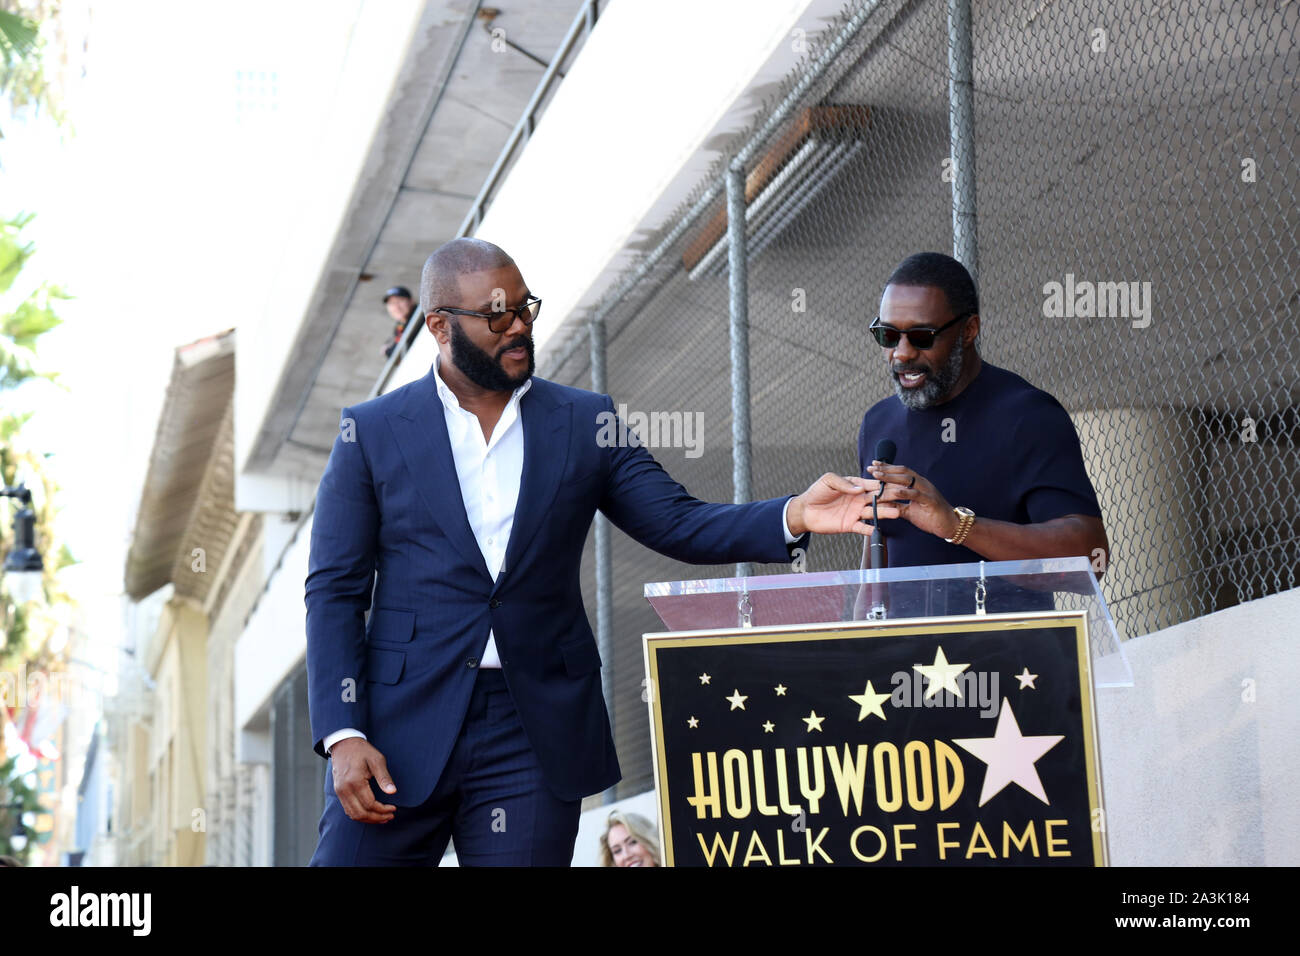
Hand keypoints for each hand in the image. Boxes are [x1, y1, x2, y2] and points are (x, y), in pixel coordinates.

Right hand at [330, 737, 396, 823]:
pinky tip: (370, 814)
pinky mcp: (338, 792)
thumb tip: (393, 792)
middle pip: (360, 813)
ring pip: (353, 814)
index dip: (383, 810)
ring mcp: (339, 792)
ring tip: (382, 818)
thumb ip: (384, 777)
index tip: (393, 809)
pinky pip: (348, 809)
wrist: (344, 744)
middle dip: (377, 818)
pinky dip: (359, 815)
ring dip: (368, 819)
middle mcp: (344, 789)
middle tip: (390, 816)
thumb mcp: (377, 760)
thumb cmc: (362, 751)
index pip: (370, 804)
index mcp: (354, 781)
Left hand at [787, 473, 904, 535]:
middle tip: (902, 497)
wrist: (805, 511)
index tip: (895, 484)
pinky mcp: (850, 525)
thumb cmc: (816, 492)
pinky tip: (878, 529)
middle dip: (890, 498)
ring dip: (885, 513)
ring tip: (897, 512)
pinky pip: (863, 528)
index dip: (883, 484)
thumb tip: (861, 488)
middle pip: (878, 498)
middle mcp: (858, 499)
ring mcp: (855, 512)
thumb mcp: (828, 481)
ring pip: (874, 512)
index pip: (872, 485)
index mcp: (855, 485)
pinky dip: (871, 529)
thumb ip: (844, 483)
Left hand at [865, 460, 957, 539]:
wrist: (949, 525)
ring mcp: (927, 491)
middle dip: (886, 470)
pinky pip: (916, 495)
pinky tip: (895, 491)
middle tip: (871, 469)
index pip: (900, 472)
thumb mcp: (909, 511)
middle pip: (902, 472)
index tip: (873, 465)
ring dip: (891, 477)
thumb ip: (896, 506)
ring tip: (878, 476)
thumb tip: (881, 504)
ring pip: (908, 480)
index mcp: (918, 484)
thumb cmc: (930, 516)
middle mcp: (922, 484)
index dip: (887, 467)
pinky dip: (905, 492)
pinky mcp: (931, 501)